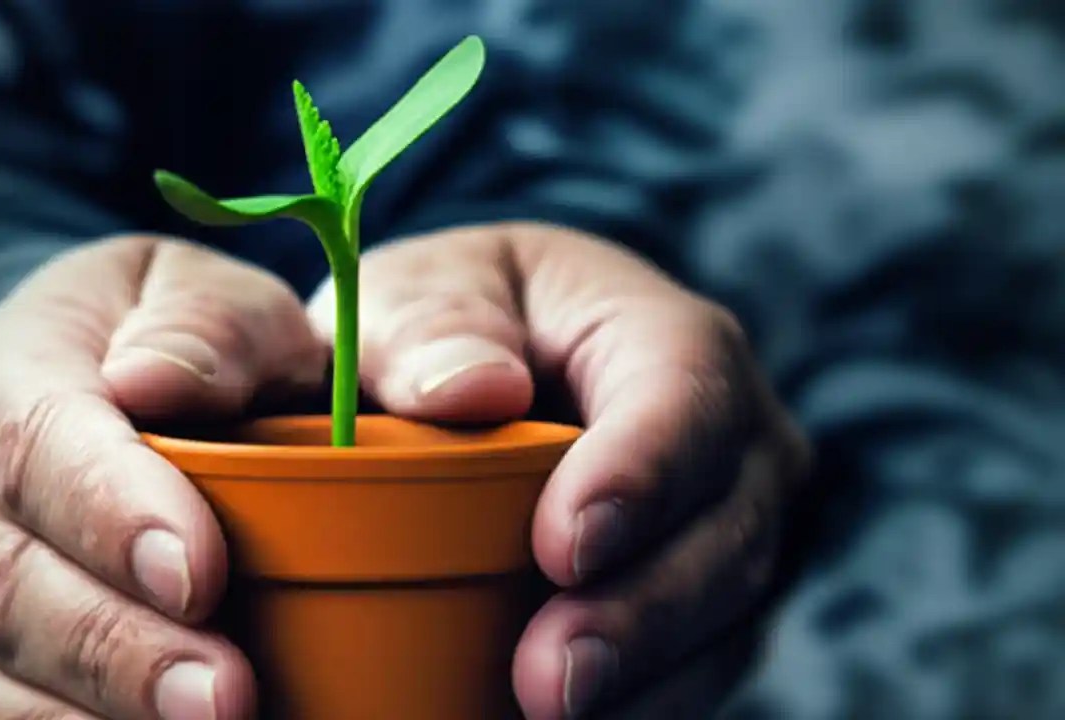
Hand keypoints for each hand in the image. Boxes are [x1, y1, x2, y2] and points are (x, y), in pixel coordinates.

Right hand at [0, 236, 326, 718]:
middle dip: (118, 648)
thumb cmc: (144, 339)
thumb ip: (205, 324)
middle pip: (5, 580)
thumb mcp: (189, 292)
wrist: (50, 388)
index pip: (36, 445)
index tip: (200, 573)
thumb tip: (157, 376)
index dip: (114, 514)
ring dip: (96, 712)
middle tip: (224, 694)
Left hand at [309, 223, 810, 718]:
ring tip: (548, 715)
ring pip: (727, 614)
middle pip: (727, 526)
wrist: (489, 376)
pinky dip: (640, 703)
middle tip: (548, 679)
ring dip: (643, 678)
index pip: (685, 390)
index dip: (641, 472)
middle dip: (641, 611)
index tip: (562, 546)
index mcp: (663, 333)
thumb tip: (471, 389)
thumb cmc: (449, 322)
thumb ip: (426, 326)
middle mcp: (731, 435)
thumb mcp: (415, 292)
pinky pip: (700, 665)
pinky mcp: (711, 601)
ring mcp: (736, 524)